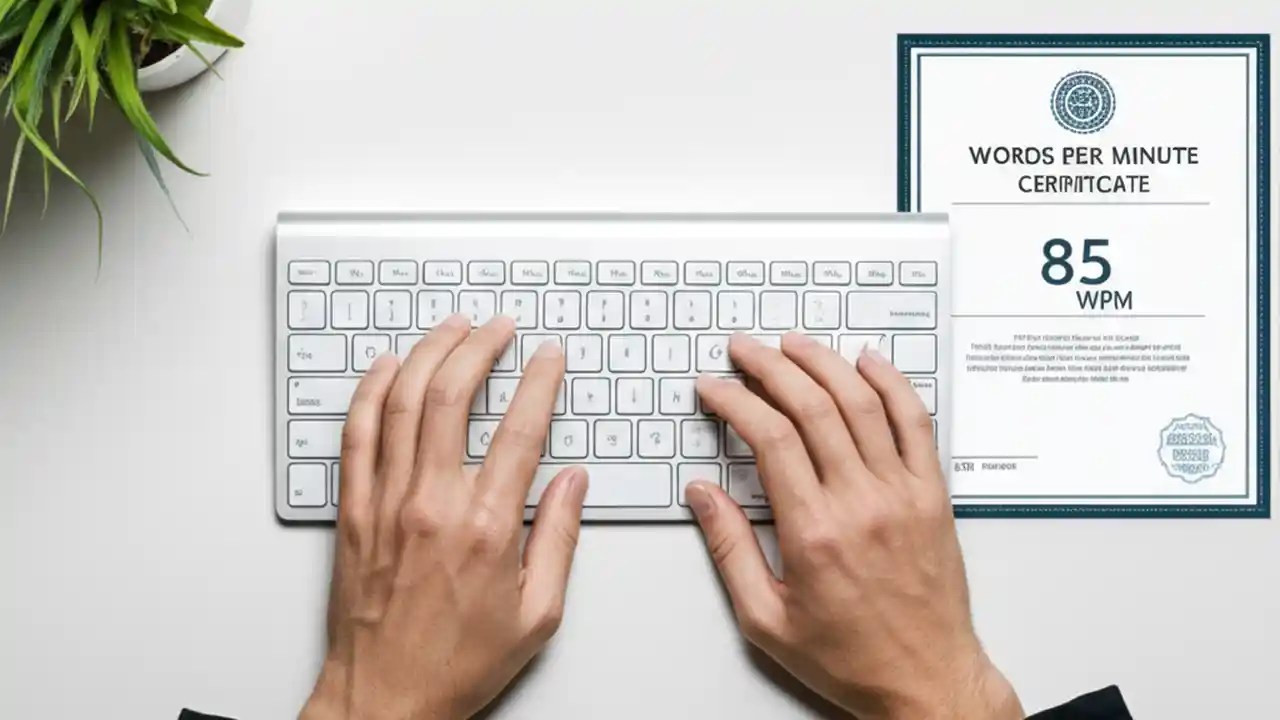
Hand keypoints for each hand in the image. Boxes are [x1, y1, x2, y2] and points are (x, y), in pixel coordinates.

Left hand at [300, 315, 587, 719]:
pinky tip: (387, 368)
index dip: (540, 382)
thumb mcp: (538, 614)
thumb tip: (572, 484)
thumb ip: (558, 540)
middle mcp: (432, 504)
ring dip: (430, 353)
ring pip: (404, 402)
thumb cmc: (456, 665)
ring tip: (453, 328)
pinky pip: (357, 435)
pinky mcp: (352, 512)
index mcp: (486, 527)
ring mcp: (385, 503)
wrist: (382, 700)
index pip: (520, 429)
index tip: (549, 358)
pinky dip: (371, 392)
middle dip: (481, 347)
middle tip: (501, 328)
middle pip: (454, 395)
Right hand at [686, 333, 1022, 719]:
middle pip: (812, 406)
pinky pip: (915, 423)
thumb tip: (703, 496)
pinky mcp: (933, 495)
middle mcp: (860, 502)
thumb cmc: (850, 657)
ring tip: (793, 344)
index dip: (735, 400)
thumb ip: (729, 550)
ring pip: (862, 403)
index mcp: (813, 531)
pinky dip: (892, 384)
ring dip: (823, 363)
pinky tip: (868, 363)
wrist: (927, 681)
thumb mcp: (766, 619)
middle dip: (770, 367)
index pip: (768, 437)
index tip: (715, 388)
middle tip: (744, 350)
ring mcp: (902, 493)